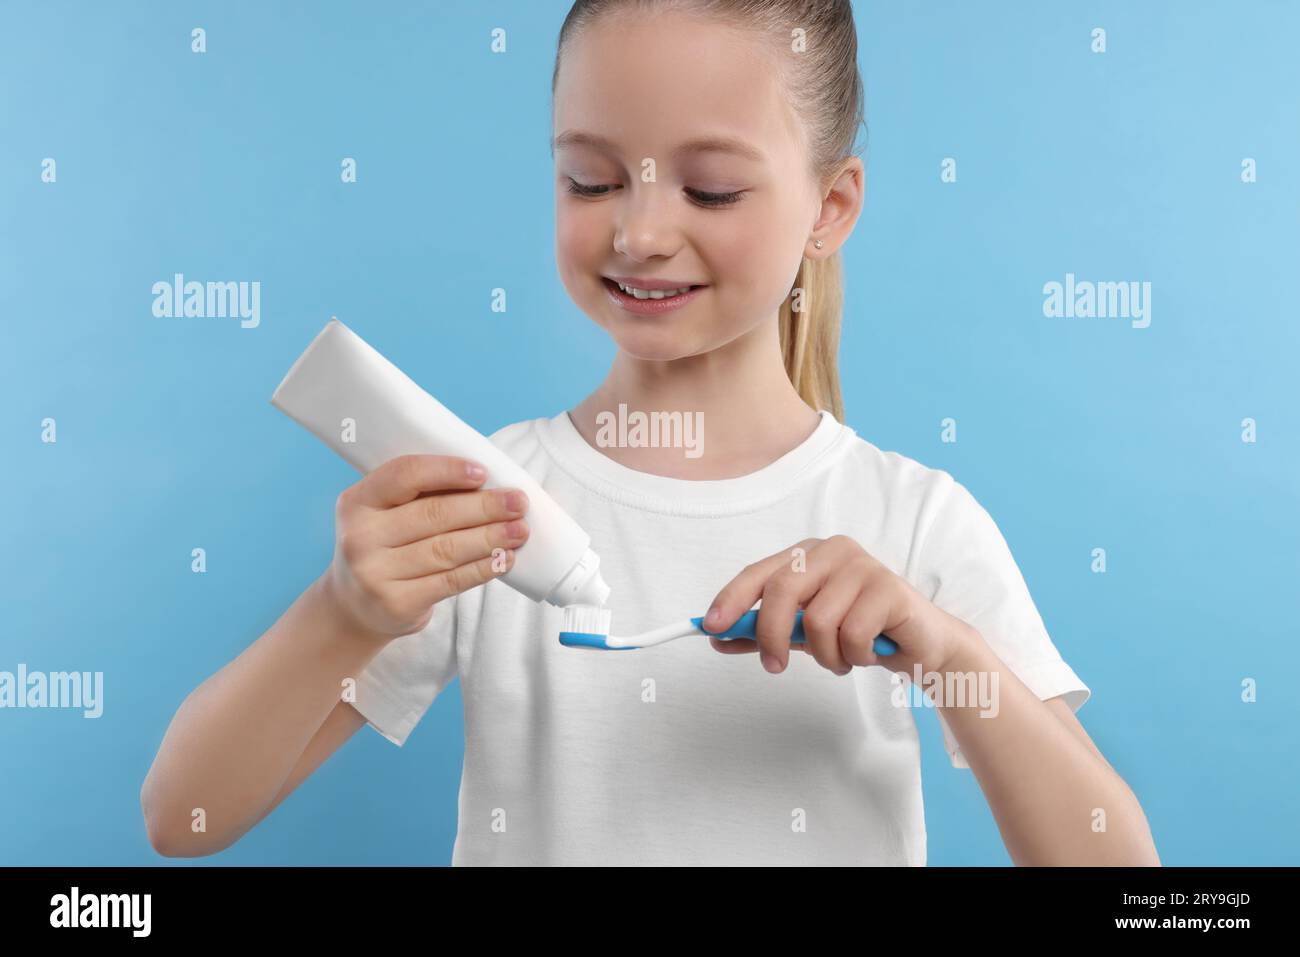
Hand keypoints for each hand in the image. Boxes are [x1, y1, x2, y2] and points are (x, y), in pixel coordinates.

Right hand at [321, 454, 529, 641]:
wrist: (354, 607)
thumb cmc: (384, 548)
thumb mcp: (385, 515)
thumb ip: (422, 496)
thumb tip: (489, 484)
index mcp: (357, 502)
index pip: (405, 475)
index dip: (448, 471)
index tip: (484, 472)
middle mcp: (360, 537)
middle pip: (434, 514)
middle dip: (484, 507)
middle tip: (519, 502)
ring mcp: (375, 574)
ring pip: (447, 549)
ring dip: (491, 538)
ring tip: (520, 530)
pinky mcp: (397, 603)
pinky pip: (451, 581)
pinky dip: (483, 568)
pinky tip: (504, 559)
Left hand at [702, 535, 974, 675]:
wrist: (921, 644)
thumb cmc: (858, 632)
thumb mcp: (803, 634)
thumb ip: (762, 633)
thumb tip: (716, 638)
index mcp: (807, 555)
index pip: (758, 572)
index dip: (731, 599)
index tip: (710, 627)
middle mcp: (832, 550)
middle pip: (782, 590)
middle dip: (771, 634)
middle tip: (775, 666)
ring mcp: (862, 564)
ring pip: (818, 620)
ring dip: (825, 655)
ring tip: (842, 659)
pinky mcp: (889, 586)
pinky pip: (852, 632)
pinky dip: (853, 656)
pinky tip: (866, 654)